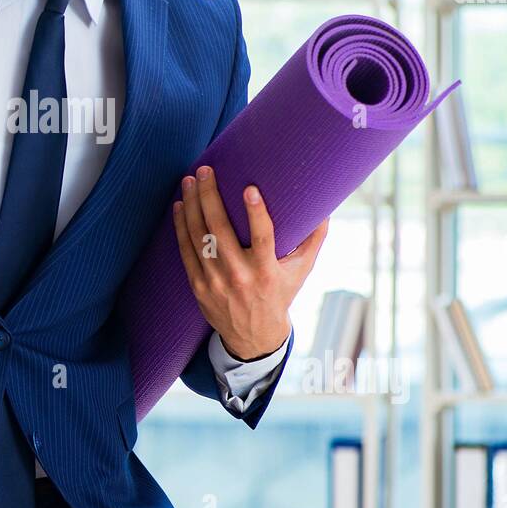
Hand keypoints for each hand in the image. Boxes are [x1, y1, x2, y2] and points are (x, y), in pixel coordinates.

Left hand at [172, 165, 328, 360]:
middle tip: (205, 170)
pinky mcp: (198, 285)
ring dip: (192, 206)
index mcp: (266, 272)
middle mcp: (239, 276)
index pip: (262, 238)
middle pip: (220, 231)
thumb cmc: (279, 295)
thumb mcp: (300, 272)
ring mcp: (215, 281)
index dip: (256, 213)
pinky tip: (180, 206)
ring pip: (198, 237)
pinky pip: (186, 251)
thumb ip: (313, 240)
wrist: (253, 337)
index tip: (249, 188)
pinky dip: (181, 227)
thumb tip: (326, 208)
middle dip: (210, 197)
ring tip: (189, 181)